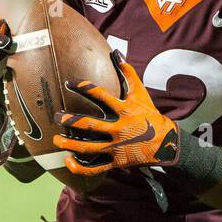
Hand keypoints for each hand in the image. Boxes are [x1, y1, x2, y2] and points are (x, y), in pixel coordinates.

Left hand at [54, 54, 179, 174]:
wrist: (165, 143)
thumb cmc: (149, 115)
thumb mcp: (140, 93)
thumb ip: (128, 73)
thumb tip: (116, 53)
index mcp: (123, 110)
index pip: (100, 95)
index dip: (82, 88)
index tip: (68, 83)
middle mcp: (118, 128)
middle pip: (90, 124)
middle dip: (71, 120)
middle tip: (57, 116)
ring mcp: (117, 147)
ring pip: (89, 148)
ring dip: (70, 144)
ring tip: (56, 139)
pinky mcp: (116, 162)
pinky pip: (95, 168)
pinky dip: (81, 167)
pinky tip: (68, 161)